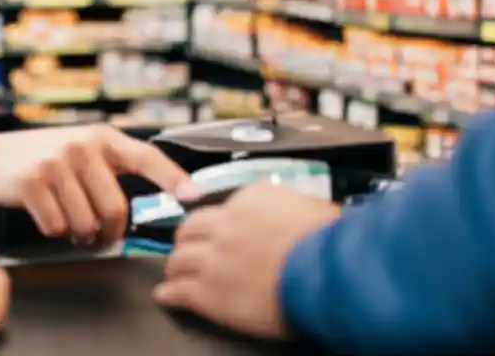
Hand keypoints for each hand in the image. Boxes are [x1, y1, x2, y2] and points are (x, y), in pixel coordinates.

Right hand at [0, 124, 191, 243]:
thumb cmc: (47, 160)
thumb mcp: (84, 150)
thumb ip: (115, 168)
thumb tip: (156, 197)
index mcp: (103, 139)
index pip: (147, 157)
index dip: (172, 178)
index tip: (194, 196)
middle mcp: (83, 146)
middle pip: (116, 209)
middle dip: (108, 232)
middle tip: (99, 234)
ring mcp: (57, 162)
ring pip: (86, 223)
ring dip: (79, 233)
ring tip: (68, 220)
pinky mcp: (33, 180)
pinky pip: (57, 227)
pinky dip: (53, 231)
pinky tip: (46, 215)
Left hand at [154, 182, 340, 339]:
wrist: (327, 271)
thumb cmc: (329, 242)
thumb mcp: (311, 207)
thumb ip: (289, 207)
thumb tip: (292, 214)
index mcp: (250, 199)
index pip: (221, 207)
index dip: (218, 221)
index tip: (218, 229)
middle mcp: (226, 224)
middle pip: (190, 229)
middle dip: (187, 239)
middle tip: (187, 247)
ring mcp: (213, 259)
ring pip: (179, 259)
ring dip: (176, 266)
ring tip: (175, 273)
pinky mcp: (209, 292)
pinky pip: (179, 291)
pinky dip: (169, 293)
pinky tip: (166, 295)